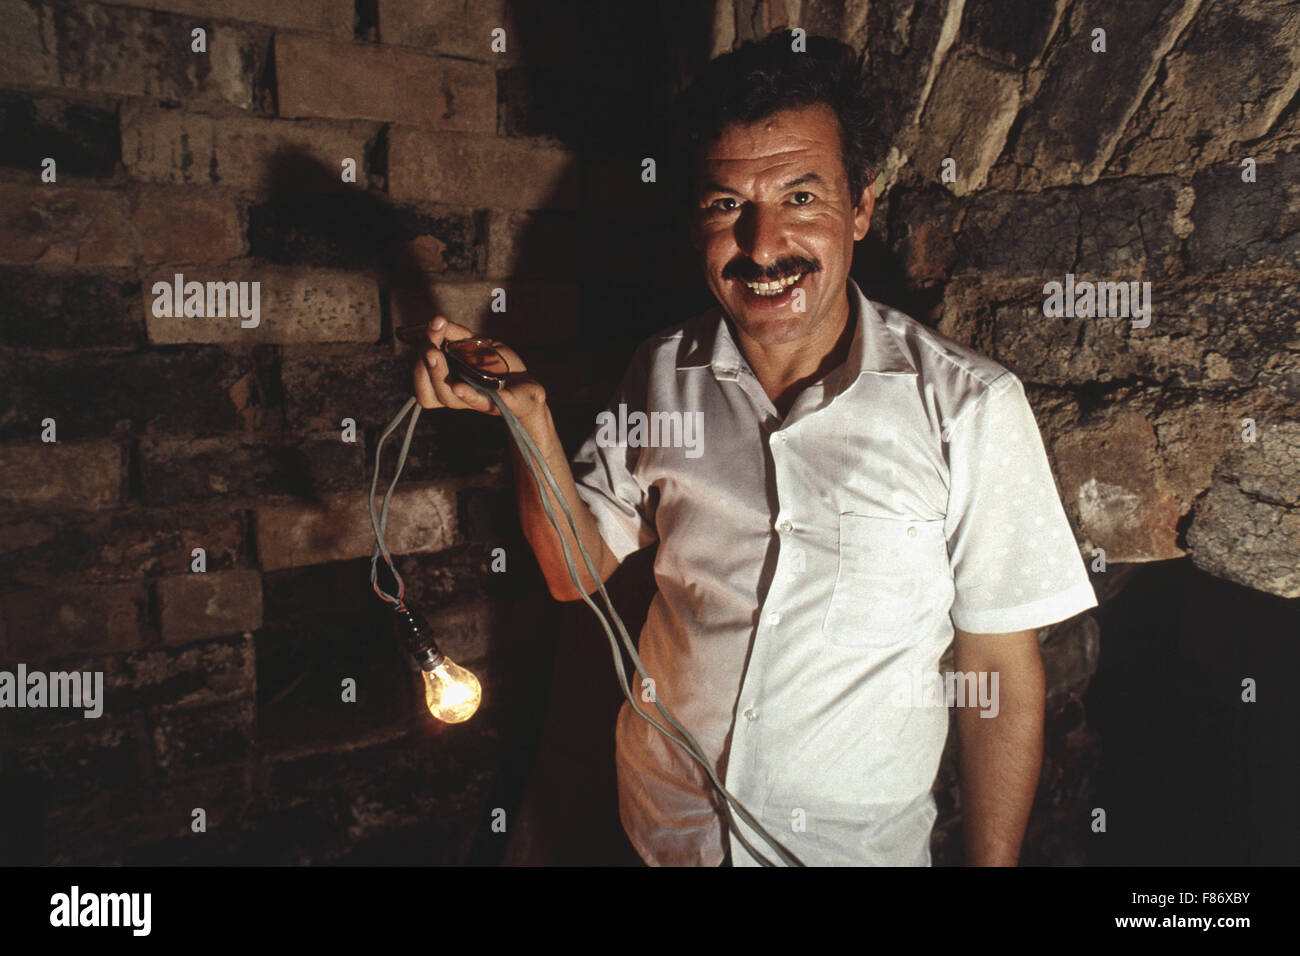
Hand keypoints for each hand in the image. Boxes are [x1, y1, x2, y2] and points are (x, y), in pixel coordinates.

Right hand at [411, 316, 546, 423]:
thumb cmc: (499, 367)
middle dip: (425, 364)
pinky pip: (479, 402)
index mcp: (447, 381)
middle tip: (428, 345)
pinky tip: (458, 387)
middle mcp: (456, 394)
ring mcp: (475, 400)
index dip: (420, 352)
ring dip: (438, 374)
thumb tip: (438, 321)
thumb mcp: (477, 345)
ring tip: (434, 354)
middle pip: (428, 387)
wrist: (526, 386)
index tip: (433, 325)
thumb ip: (458, 335)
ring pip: (447, 396)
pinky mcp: (497, 404)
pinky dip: (468, 396)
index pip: (423, 373)